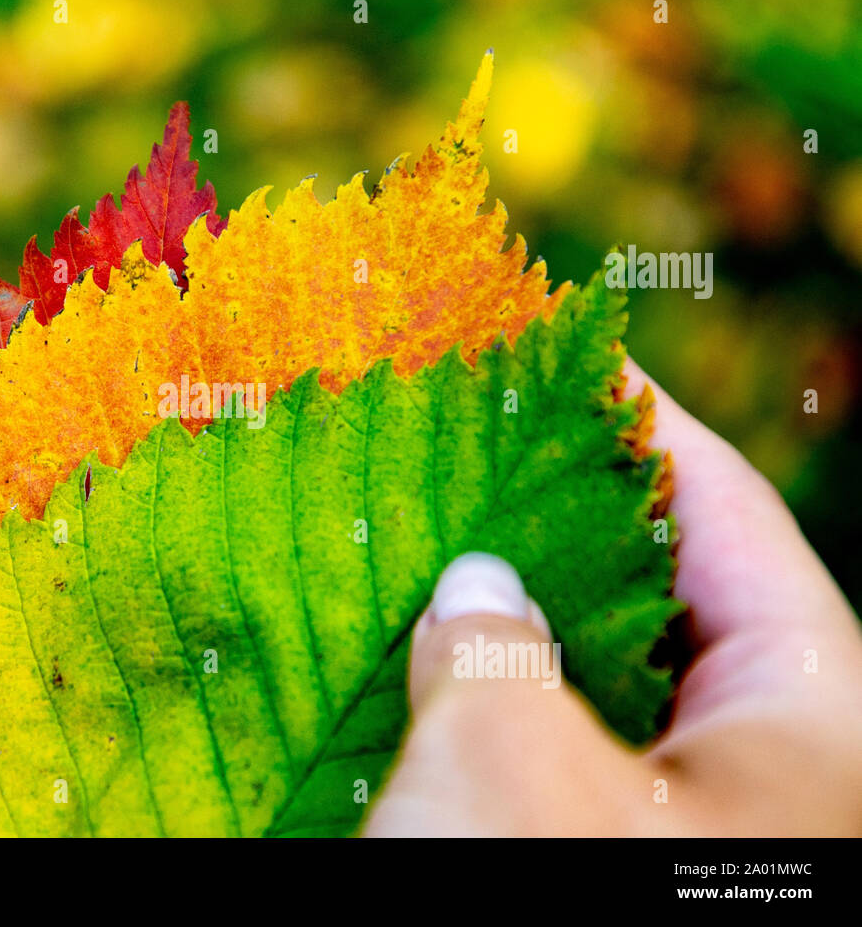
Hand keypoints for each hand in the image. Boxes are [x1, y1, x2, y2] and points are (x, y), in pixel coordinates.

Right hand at [364, 358, 861, 835]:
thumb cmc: (553, 908)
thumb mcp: (509, 764)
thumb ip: (490, 646)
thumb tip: (472, 590)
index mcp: (806, 717)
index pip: (729, 510)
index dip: (638, 416)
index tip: (554, 347)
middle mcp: (763, 764)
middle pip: (661, 591)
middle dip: (557, 517)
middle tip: (464, 446)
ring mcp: (688, 816)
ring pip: (598, 678)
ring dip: (509, 620)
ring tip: (417, 548)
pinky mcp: (612, 845)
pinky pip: (558, 753)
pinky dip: (495, 706)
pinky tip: (412, 675)